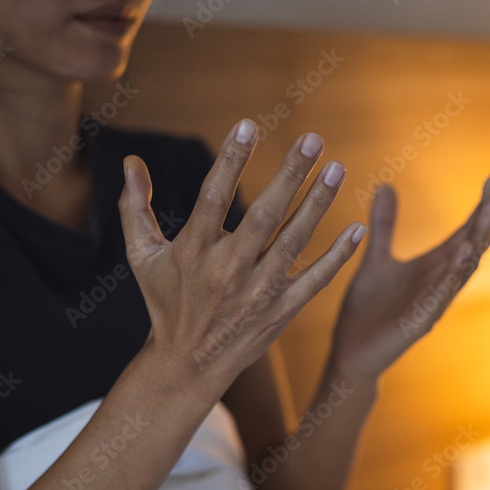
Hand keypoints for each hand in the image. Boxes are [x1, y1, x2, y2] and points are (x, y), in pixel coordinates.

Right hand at [118, 120, 365, 389]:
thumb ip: (135, 208)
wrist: (188, 365)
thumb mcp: (142, 256)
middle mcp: (227, 270)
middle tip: (312, 139)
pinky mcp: (281, 311)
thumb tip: (131, 162)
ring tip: (337, 168)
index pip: (213, 197)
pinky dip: (338, 256)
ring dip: (318, 203)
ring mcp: (258, 292)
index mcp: (193, 251)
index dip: (231, 160)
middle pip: (264, 215)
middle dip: (289, 175)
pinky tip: (358, 228)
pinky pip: (315, 280)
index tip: (248, 125)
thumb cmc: (166, 302)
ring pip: (293, 241)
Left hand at [329, 173, 489, 381]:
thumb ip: (385, 225)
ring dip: (476, 243)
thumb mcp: (375, 258)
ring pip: (462, 271)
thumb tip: (386, 185)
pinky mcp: (418, 322)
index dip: (482, 205)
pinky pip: (439, 297)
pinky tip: (461, 254)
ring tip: (488, 215)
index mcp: (432, 266)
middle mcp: (439, 282)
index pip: (465, 230)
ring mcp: (432, 303)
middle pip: (471, 246)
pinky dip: (452, 276)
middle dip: (485, 219)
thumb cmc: (367, 309)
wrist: (349, 352)